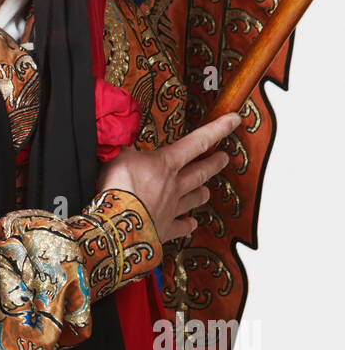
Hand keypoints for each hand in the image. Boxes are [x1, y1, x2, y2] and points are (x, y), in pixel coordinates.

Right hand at [95, 111, 241, 244]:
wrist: (117, 227)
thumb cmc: (118, 189)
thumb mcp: (117, 155)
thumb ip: (124, 141)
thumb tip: (121, 127)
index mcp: (166, 164)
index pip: (198, 141)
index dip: (218, 129)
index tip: (233, 120)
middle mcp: (174, 185)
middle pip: (202, 171)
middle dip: (215, 162)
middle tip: (224, 157)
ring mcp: (172, 208)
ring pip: (195, 198)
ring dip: (203, 192)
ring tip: (207, 190)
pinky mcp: (165, 228)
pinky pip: (182, 226)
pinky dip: (188, 224)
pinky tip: (192, 223)